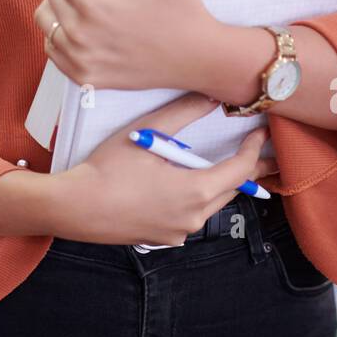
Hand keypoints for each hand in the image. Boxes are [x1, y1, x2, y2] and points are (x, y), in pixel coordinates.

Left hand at [33, 0, 215, 90]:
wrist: (198, 60)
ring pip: (44, 18)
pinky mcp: (83, 76)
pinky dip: (59, 34)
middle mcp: (80, 31)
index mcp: (95, 1)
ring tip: (83, 0)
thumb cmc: (185, 15)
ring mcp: (79, 56)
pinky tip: (83, 26)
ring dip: (58, 4)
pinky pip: (51, 48)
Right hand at [47, 91, 278, 244]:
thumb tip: (211, 97)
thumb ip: (183, 113)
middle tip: (255, 150)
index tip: (260, 133)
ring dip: (218, 183)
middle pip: (231, 189)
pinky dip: (195, 199)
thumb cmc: (108, 168)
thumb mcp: (147, 132)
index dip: (253, 149)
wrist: (76, 207)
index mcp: (196, 192)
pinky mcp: (164, 238)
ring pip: (211, 204)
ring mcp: (179, 233)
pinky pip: (190, 216)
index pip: (241, 169)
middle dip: (245, 168)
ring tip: (219, 163)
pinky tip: (181, 184)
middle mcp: (194, 218)